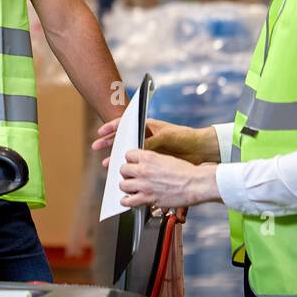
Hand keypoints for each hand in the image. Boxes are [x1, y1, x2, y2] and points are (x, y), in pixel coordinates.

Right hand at [91, 118, 213, 168]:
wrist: (200, 148)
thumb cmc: (183, 137)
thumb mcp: (165, 138)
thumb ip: (149, 144)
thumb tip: (135, 152)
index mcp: (148, 126)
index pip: (125, 124)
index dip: (111, 128)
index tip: (100, 132)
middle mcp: (146, 136)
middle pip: (123, 139)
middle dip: (109, 143)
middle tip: (96, 147)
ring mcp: (149, 148)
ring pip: (128, 153)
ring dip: (116, 158)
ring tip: (106, 164)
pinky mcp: (154, 160)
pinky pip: (138, 164)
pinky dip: (129, 167)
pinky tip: (123, 173)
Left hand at [119, 149, 220, 209]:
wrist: (197, 184)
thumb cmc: (187, 172)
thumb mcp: (166, 159)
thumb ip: (152, 161)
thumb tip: (145, 165)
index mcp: (149, 157)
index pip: (128, 155)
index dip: (131, 160)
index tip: (133, 164)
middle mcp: (144, 170)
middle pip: (123, 170)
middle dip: (127, 173)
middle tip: (132, 177)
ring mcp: (144, 185)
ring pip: (122, 185)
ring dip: (127, 187)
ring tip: (132, 188)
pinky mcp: (147, 198)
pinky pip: (128, 201)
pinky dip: (127, 201)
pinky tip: (130, 200)